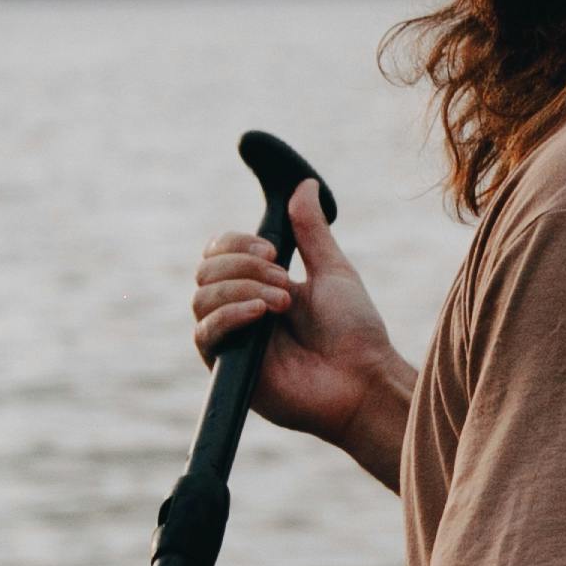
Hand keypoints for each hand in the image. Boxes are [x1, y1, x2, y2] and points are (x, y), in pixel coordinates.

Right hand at [193, 178, 411, 482]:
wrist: (364, 380)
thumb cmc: (354, 331)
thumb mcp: (332, 270)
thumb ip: (311, 230)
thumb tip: (304, 184)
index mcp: (258, 287)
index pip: (218, 253)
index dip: (235, 243)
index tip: (274, 250)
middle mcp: (240, 312)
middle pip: (205, 271)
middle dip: (243, 265)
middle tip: (283, 279)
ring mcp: (233, 341)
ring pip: (201, 299)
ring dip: (242, 288)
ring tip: (282, 301)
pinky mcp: (229, 371)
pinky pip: (205, 335)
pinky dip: (230, 315)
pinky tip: (261, 313)